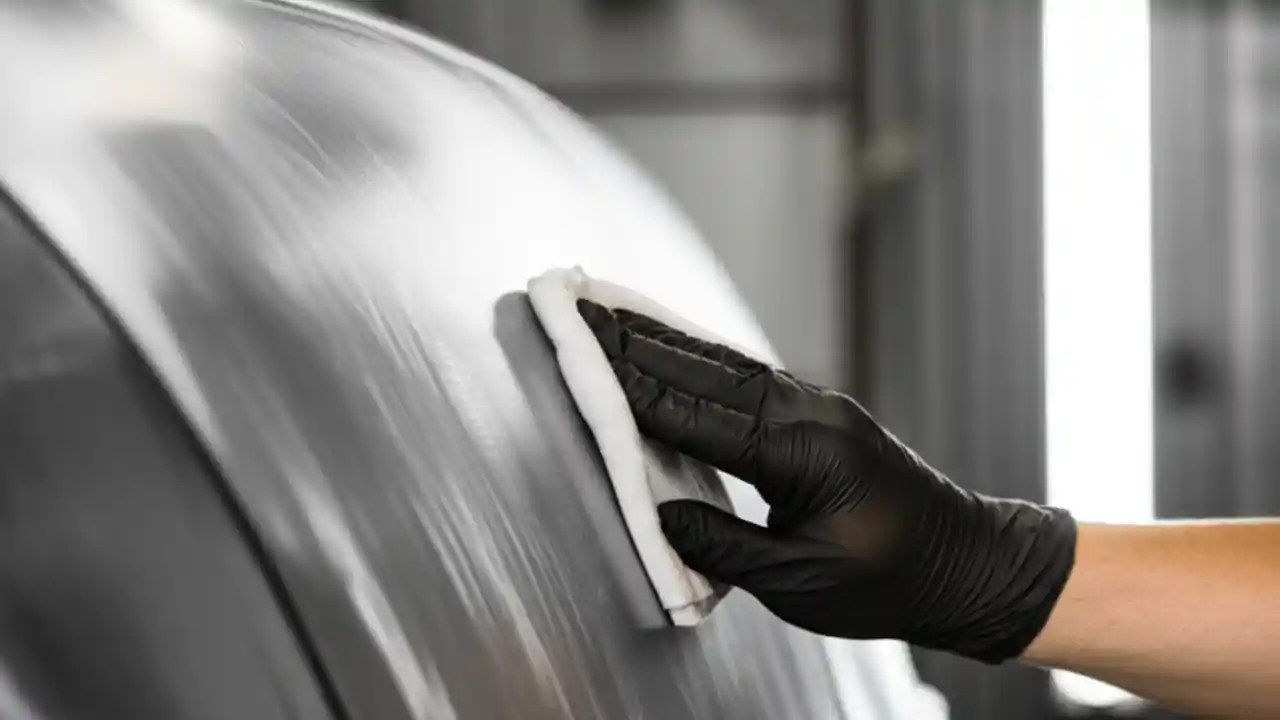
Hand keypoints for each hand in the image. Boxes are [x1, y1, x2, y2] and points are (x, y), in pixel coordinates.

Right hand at [578, 299, 1075, 662]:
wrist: (968, 563)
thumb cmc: (890, 582)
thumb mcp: (801, 584)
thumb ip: (726, 547)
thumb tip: (664, 512)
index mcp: (802, 454)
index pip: (698, 416)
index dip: (635, 389)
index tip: (585, 355)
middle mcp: (807, 414)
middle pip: (705, 372)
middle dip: (637, 343)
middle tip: (580, 310)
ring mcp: (816, 406)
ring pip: (727, 364)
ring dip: (666, 339)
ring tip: (611, 314)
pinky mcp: (818, 413)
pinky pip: (748, 377)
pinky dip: (702, 358)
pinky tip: (673, 344)